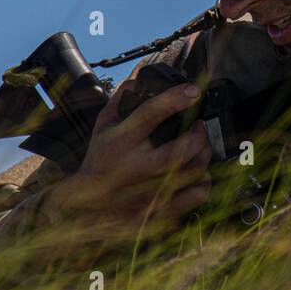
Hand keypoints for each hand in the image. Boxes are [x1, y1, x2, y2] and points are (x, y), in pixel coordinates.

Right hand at [43, 72, 212, 252]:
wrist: (86, 208)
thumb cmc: (99, 160)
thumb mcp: (102, 127)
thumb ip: (120, 101)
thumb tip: (139, 78)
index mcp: (120, 142)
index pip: (149, 114)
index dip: (175, 98)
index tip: (193, 90)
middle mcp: (136, 167)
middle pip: (181, 149)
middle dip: (199, 133)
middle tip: (199, 125)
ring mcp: (149, 192)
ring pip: (193, 171)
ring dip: (204, 153)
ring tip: (200, 145)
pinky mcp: (160, 211)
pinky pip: (196, 195)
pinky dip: (204, 181)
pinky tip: (198, 174)